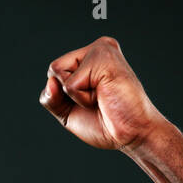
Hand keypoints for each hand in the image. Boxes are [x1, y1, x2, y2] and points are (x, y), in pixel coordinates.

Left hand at [39, 36, 163, 151]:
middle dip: (67, 95)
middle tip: (97, 101)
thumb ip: (51, 98)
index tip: (92, 102)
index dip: (64, 96)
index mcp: (92, 57)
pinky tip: (104, 96)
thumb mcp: (68, 113)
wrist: (132, 134)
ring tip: (101, 97)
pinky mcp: (103, 58)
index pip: (55, 72)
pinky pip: (70, 84)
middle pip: (53, 69)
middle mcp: (98, 48)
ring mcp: (101, 50)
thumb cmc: (107, 124)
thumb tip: (50, 82)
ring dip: (76, 96)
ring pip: (57, 72)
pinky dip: (82, 99)